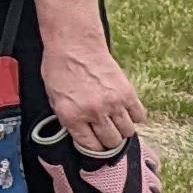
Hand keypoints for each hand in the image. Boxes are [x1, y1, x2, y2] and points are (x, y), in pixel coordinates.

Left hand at [40, 35, 143, 153]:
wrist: (75, 45)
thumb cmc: (60, 69)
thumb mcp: (53, 98)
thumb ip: (68, 119)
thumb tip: (82, 136)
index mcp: (72, 116)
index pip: (91, 146)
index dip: (94, 147)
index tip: (95, 144)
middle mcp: (94, 113)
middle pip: (112, 142)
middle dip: (109, 141)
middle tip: (106, 133)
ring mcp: (113, 103)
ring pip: (127, 132)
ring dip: (122, 129)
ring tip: (115, 121)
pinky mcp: (128, 93)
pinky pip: (139, 116)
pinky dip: (134, 116)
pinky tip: (125, 111)